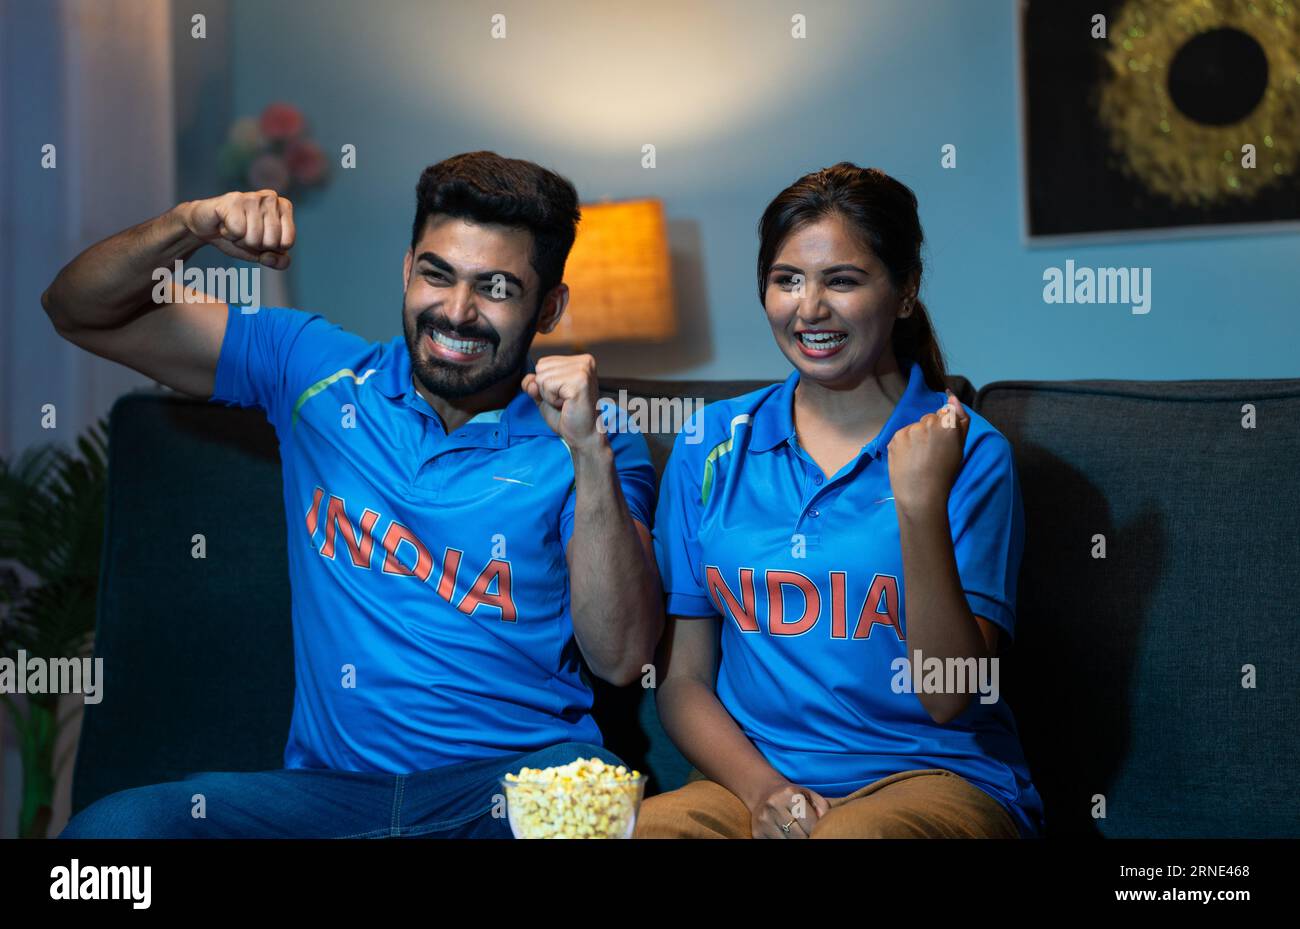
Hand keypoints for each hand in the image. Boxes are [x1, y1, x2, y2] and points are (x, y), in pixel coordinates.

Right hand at [178, 190, 294, 268]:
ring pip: (254, 238)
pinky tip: (224, 223)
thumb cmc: (239, 237)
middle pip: (271, 241)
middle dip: (254, 245)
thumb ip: (278, 261)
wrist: (207, 228)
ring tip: (234, 228)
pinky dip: (229, 234)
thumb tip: (272, 257)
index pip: (287, 242)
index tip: (260, 238)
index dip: (270, 248)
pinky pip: (238, 231)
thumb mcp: (262, 253)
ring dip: (240, 240)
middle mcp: (271, 197)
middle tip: (244, 233)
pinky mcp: (233, 200)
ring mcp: (252, 197)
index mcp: (284, 207)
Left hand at [522, 354, 604, 451]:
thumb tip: (530, 380)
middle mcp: (585, 361)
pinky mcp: (579, 381)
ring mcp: (583, 370)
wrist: (583, 436)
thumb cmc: (567, 417)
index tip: (563, 395)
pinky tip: (567, 405)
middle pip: (541, 367)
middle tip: (564, 401)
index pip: (543, 362)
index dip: (545, 383)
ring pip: (542, 377)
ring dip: (549, 396)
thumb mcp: (544, 396)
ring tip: (566, 403)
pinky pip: (547, 385)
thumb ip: (533, 383)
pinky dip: (552, 400)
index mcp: (580, 360)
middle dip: (546, 389)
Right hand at [750, 782, 830, 838]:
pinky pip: (776, 844)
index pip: (810, 824)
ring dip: (795, 841)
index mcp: (790, 794)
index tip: (817, 831)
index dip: (816, 831)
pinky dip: (784, 841)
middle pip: (799, 836)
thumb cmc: (793, 797)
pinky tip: (786, 835)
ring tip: (798, 834)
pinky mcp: (757, 833)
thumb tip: (825, 826)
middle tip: (809, 835)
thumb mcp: (809, 795)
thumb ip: (822, 809)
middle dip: (807, 837)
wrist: (764, 793)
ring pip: (788, 842)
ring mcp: (764, 820)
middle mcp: (774, 805)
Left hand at [886, 388, 970, 515]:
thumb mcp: (960, 447)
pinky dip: (906, 443)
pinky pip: (903, 434)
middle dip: (931, 430)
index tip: (943, 441)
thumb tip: (952, 396)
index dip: (945, 426)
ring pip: (916, 426)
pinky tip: (909, 458)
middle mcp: (928, 422)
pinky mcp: (895, 437)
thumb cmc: (945, 473)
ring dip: (917, 436)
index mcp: (948, 424)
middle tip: (932, 452)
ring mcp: (910, 429)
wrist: (921, 494)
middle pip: (930, 418)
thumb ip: (960, 419)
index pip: (946, 411)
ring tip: (919, 457)